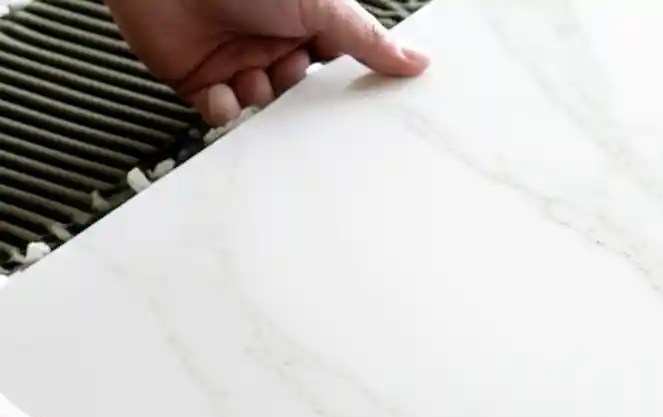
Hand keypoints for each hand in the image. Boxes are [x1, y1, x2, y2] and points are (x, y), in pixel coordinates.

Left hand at [106, 0, 429, 124]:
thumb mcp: (323, 7)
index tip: (359, 106)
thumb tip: (418, 61)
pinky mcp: (199, 81)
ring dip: (260, 98)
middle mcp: (272, 42)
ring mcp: (236, 62)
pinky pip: (222, 114)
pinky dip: (224, 110)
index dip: (345, 86)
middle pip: (302, 94)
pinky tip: (222, 91)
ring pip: (264, 108)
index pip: (337, 64)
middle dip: (301, 100)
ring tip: (253, 77)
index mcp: (306, 24)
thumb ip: (369, 41)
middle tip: (297, 86)